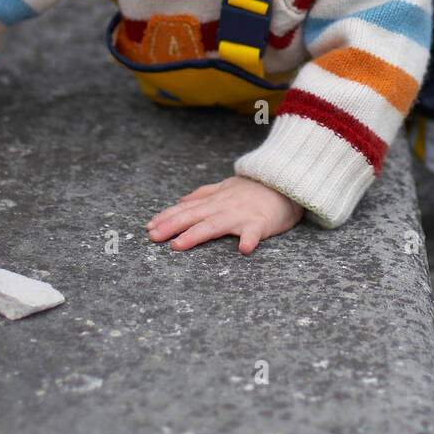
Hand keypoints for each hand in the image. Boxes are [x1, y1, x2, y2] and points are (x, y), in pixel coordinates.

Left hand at [146, 174, 303, 253]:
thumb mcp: (225, 187)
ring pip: (215, 225)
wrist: (285, 183)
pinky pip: (254, 232)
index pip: (186, 209)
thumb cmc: (255, 189)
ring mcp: (241, 214)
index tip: (149, 227)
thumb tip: (181, 200)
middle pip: (194, 216)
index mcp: (214, 200)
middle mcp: (223, 206)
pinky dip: (249, 240)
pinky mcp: (260, 222)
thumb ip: (203, 194)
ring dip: (196, 234)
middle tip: (152, 237)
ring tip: (178, 245)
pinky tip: (243, 250)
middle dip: (171, 226)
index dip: (167, 217)